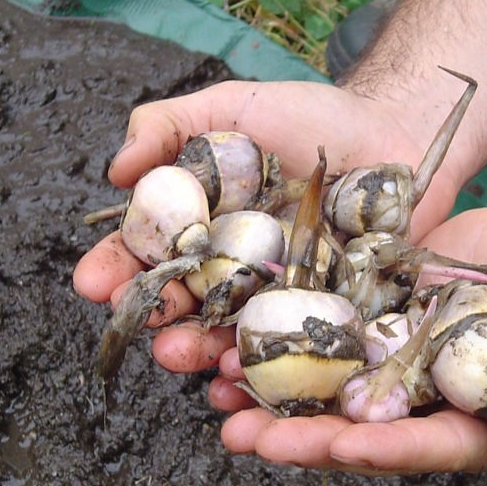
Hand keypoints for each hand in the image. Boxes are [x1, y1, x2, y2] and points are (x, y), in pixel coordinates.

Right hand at [73, 77, 473, 370]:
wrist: (393, 137)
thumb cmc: (310, 118)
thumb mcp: (233, 106)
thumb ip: (170, 126)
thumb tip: (116, 171)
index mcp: (202, 224)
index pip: (148, 251)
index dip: (117, 268)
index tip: (93, 283)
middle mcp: (230, 266)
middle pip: (182, 302)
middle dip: (156, 319)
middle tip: (145, 329)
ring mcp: (272, 293)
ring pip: (227, 333)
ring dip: (200, 350)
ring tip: (184, 356)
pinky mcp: (317, 313)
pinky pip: (285, 348)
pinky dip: (259, 367)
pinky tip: (239, 379)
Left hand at [216, 196, 486, 473]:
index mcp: (474, 427)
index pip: (427, 448)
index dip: (385, 449)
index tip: (341, 444)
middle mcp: (422, 405)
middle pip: (359, 430)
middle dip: (304, 437)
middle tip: (249, 438)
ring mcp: (391, 365)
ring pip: (325, 390)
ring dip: (272, 399)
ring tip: (219, 399)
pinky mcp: (368, 324)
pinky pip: (320, 338)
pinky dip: (279, 343)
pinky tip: (231, 346)